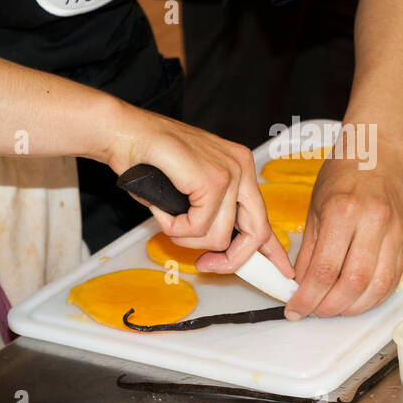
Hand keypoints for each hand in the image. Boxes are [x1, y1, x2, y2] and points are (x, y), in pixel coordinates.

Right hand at [105, 106, 292, 278]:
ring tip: (168, 218)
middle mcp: (241, 167)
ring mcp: (229, 171)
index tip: (280, 271)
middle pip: (256, 232)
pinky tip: (161, 210)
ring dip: (187, 238)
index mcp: (240, 168)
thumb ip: (210, 214)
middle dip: (231, 258)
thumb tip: (221, 249)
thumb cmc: (149, 160)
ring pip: (220, 236)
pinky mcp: (211, 179)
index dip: (273, 250)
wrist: (123, 131)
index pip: (264, 217)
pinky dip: (173, 228)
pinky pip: (197, 227)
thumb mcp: (190, 191)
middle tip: (206, 266)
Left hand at [285, 153, 402, 319]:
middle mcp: (372, 223)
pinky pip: (392, 280)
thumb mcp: (315, 209)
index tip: (295, 308)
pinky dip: (373, 297)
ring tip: (333, 308)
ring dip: (353, 307)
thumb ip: (309, 251)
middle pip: (352, 283)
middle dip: (329, 307)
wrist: (378, 154)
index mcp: (343, 212)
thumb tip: (301, 285)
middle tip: (313, 311)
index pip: (325, 270)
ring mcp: (394, 233)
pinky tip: (357, 300)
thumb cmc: (343, 175)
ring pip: (376, 287)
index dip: (308, 297)